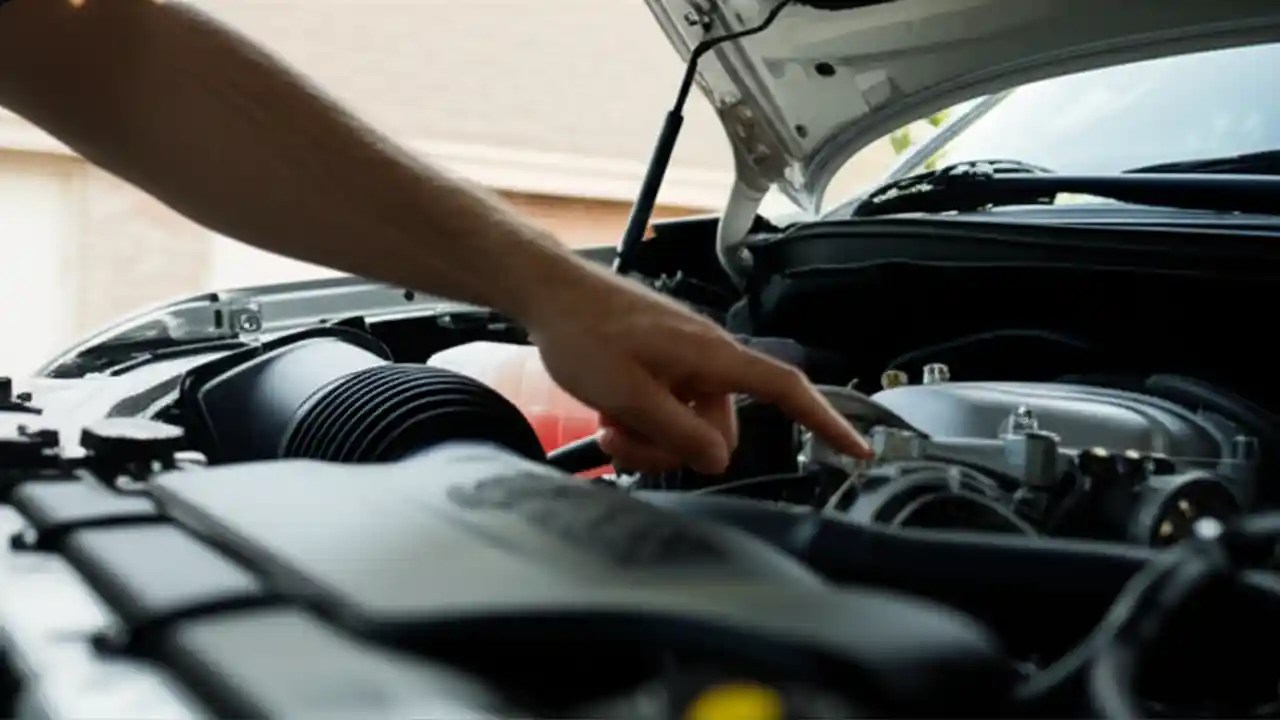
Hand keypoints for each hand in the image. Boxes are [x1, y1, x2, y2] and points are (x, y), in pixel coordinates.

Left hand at [522, 262, 872, 473]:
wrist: (550, 292)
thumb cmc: (584, 334)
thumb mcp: (627, 395)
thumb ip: (677, 432)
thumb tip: (720, 460)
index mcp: (712, 358)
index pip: (785, 389)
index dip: (825, 421)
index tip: (856, 449)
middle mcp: (708, 357)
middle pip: (720, 429)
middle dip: (672, 446)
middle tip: (620, 437)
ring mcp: (685, 359)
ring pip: (689, 424)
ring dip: (650, 434)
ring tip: (609, 420)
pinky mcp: (664, 361)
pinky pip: (670, 405)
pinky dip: (643, 416)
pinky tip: (609, 408)